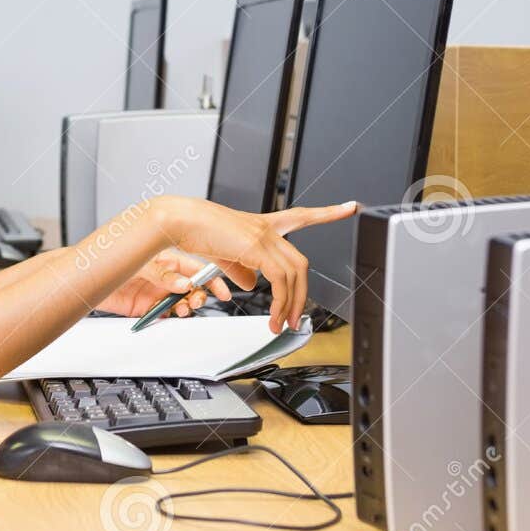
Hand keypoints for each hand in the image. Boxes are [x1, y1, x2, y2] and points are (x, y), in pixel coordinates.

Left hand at [94, 248, 232, 317]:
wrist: (87, 280)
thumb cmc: (111, 259)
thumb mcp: (140, 263)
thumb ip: (162, 274)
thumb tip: (183, 284)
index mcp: (168, 260)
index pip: (196, 269)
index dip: (211, 279)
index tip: (221, 291)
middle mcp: (165, 277)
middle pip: (192, 288)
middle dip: (200, 296)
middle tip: (196, 301)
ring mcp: (157, 292)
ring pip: (181, 303)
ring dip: (186, 307)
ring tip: (182, 309)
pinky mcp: (147, 308)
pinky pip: (165, 314)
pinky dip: (170, 317)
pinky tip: (169, 315)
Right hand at [153, 196, 358, 331]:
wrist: (179, 221)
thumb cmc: (195, 232)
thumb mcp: (223, 255)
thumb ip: (241, 269)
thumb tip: (251, 285)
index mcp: (262, 225)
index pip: (302, 216)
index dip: (327, 213)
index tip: (350, 206)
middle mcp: (267, 227)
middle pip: (301, 262)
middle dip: (303, 294)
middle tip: (294, 318)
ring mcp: (264, 235)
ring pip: (294, 273)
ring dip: (291, 304)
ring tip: (280, 324)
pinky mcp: (257, 245)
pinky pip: (280, 279)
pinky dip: (280, 301)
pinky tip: (272, 314)